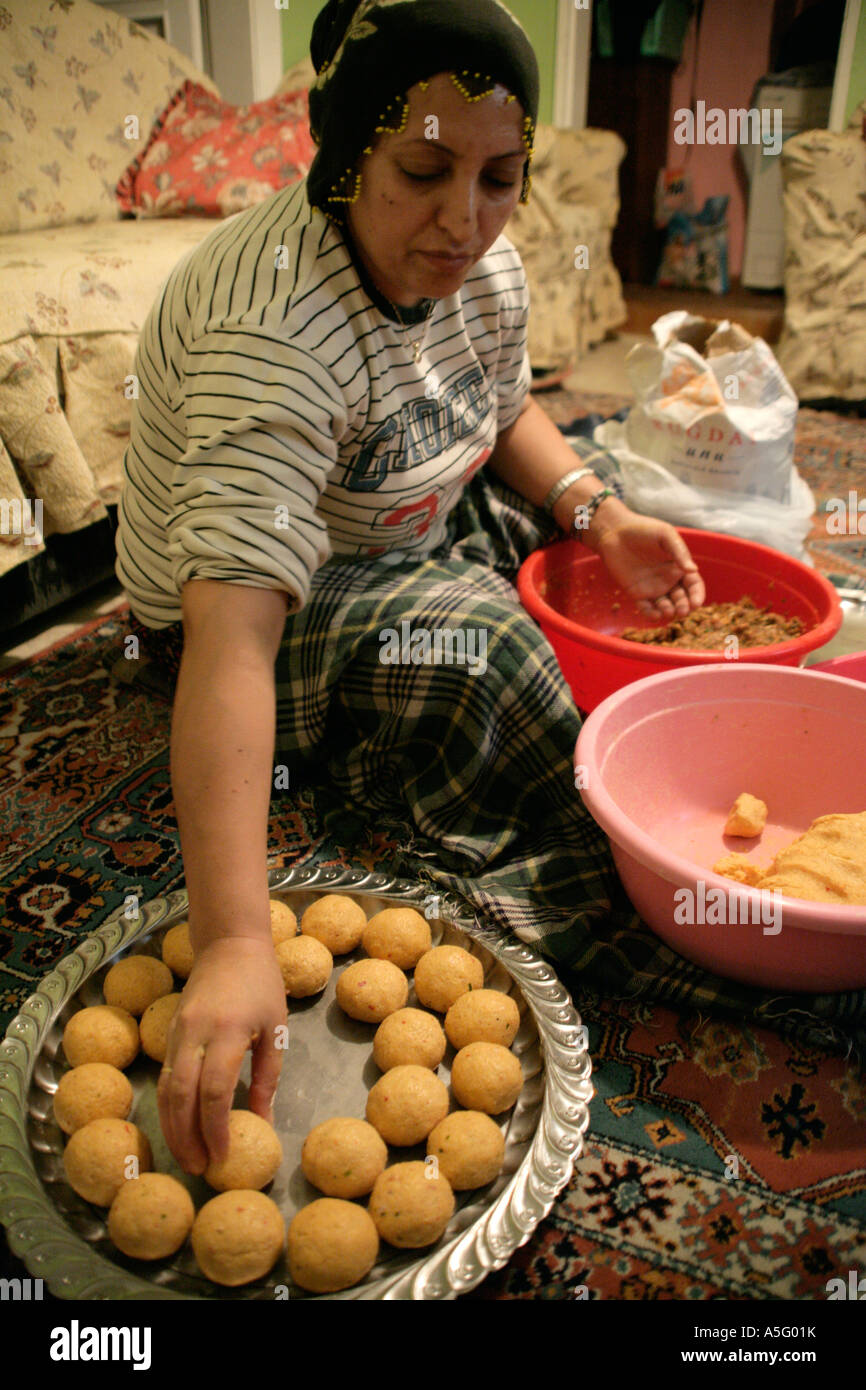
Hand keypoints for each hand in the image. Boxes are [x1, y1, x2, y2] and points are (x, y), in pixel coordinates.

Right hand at [157, 937, 286, 1174]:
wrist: (229, 944)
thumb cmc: (261, 983)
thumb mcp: (276, 1028)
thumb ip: (268, 1077)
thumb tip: (263, 1122)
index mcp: (228, 1030)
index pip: (214, 1091)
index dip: (216, 1128)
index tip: (223, 1155)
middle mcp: (196, 1032)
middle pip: (182, 1096)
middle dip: (187, 1137)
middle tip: (199, 1168)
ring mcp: (177, 1032)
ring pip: (166, 1088)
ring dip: (172, 1128)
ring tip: (186, 1158)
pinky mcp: (168, 1032)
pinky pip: (164, 1076)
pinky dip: (168, 1107)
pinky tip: (177, 1128)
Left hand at [587, 500, 705, 619]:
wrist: (614, 532)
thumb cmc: (642, 529)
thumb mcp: (665, 535)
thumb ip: (680, 552)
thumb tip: (693, 570)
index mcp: (678, 566)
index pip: (693, 584)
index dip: (697, 595)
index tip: (696, 603)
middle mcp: (668, 579)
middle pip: (681, 599)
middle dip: (684, 607)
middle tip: (682, 610)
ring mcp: (653, 588)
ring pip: (665, 606)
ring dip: (669, 612)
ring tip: (667, 610)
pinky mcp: (637, 593)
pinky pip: (646, 608)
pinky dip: (651, 614)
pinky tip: (655, 614)